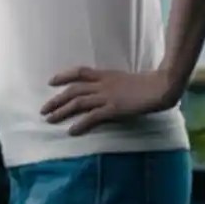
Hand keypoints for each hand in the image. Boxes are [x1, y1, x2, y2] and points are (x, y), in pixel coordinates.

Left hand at [42, 67, 179, 135]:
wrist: (162, 87)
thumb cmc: (148, 84)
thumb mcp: (125, 80)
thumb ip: (113, 84)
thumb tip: (104, 92)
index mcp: (106, 75)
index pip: (79, 72)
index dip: (63, 76)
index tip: (50, 82)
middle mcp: (103, 84)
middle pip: (73, 90)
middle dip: (56, 100)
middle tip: (42, 110)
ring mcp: (107, 96)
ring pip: (78, 103)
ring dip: (61, 112)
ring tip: (49, 120)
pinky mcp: (114, 108)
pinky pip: (92, 117)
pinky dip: (80, 124)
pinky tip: (71, 131)